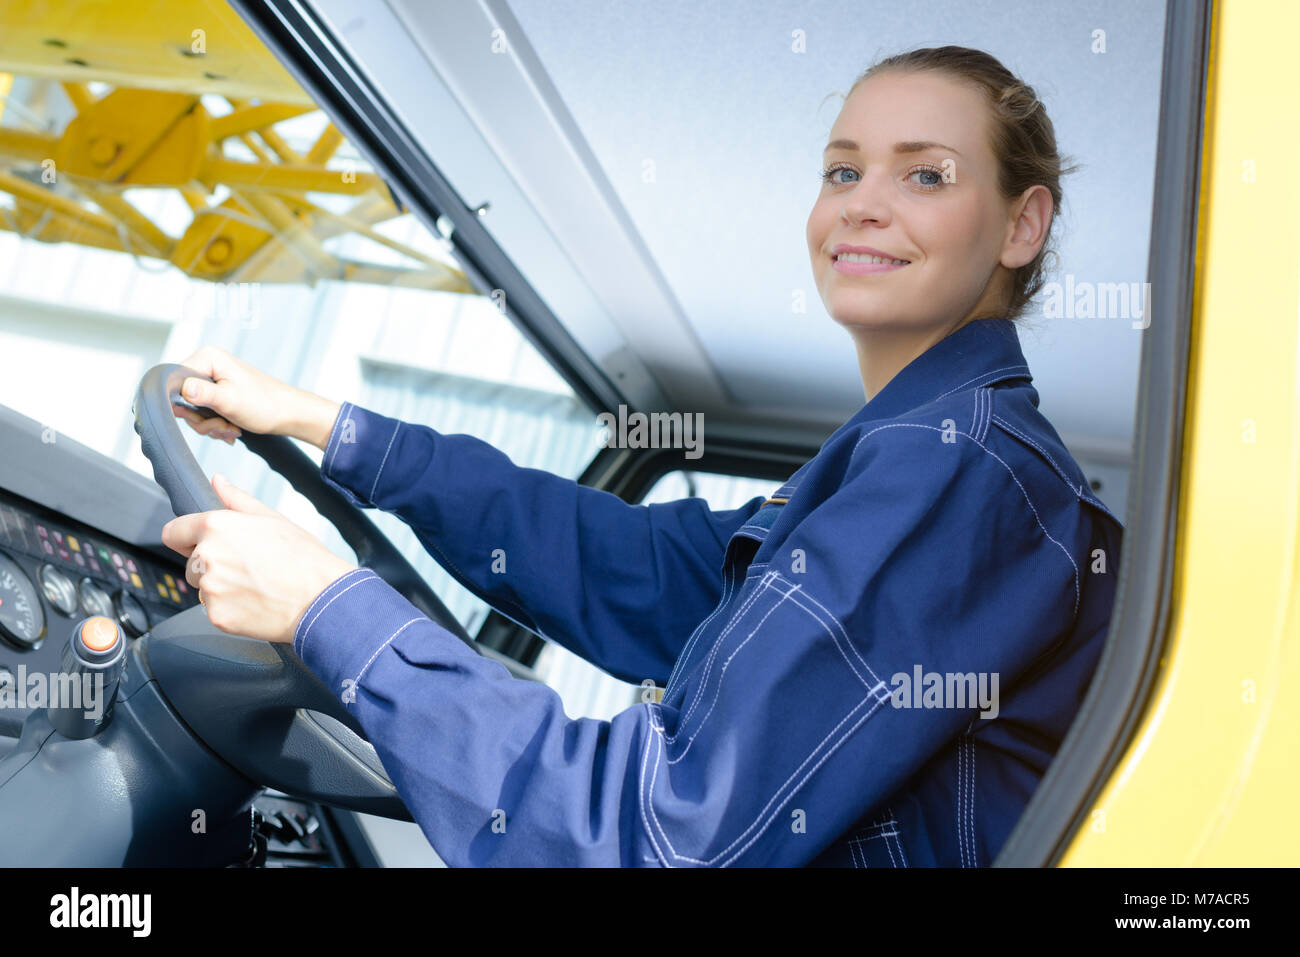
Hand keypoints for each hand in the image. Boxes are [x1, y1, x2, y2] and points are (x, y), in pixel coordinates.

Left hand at [160, 473, 357, 642]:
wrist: (321, 599)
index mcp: (216, 527)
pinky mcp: (217, 615)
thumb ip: (236, 499)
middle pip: (191, 563)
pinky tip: (256, 602)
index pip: (173, 532)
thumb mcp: (272, 518)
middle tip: (248, 567)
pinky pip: (215, 610)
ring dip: (221, 588)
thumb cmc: (303, 558)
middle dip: (212, 565)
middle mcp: (207, 557)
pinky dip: (231, 609)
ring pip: (204, 588)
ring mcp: (210, 589)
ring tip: (256, 585)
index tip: (201, 544)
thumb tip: (218, 482)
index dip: (188, 538)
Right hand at [170, 345, 339, 448]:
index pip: (173, 381)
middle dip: (202, 420)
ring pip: (193, 410)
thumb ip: (203, 394)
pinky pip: (204, 414)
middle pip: (181, 399)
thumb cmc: (266, 405)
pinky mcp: (218, 393)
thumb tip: (181, 389)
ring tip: (231, 428)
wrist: (289, 414)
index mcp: (208, 358)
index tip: (203, 416)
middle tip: (223, 425)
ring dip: (211, 425)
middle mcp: (208, 365)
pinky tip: (232, 428)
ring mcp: (213, 380)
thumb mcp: (230, 400)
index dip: (183, 404)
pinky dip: (217, 425)